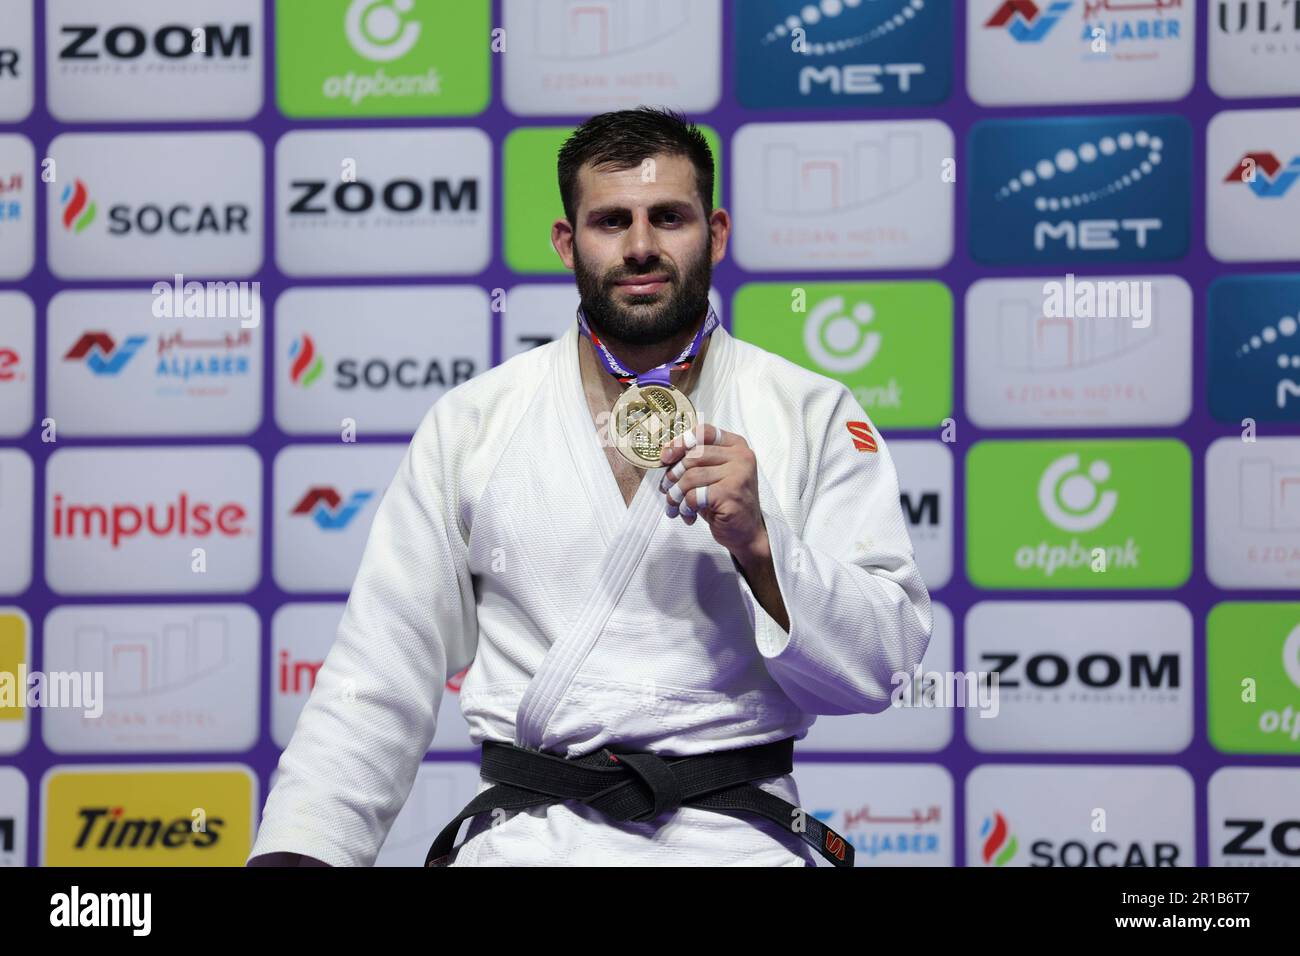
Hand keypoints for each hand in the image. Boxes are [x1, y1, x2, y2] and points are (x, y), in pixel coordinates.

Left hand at [658, 424, 769, 565]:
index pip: (704, 432)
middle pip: (693, 456)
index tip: (665, 457)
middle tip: (666, 489)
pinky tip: (688, 515)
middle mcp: (741, 457)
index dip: (680, 442)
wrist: (746, 532)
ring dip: (676, 494)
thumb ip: (696, 460)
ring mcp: (738, 474)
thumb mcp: (713, 475)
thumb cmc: (725, 502)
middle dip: (673, 474)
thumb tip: (665, 453)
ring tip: (675, 506)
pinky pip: (695, 495)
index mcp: (736, 446)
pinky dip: (686, 507)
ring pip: (691, 476)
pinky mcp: (731, 494)